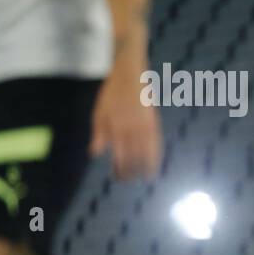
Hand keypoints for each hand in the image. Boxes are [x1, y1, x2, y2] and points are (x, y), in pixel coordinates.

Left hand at [89, 54, 161, 180]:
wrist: (130, 75)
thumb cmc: (111, 94)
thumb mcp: (99, 112)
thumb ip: (99, 134)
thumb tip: (96, 153)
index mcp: (118, 127)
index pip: (120, 155)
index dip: (120, 168)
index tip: (118, 178)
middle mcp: (133, 129)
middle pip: (135, 157)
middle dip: (132, 170)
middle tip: (128, 180)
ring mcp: (146, 126)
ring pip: (149, 152)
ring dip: (147, 166)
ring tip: (145, 177)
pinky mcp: (153, 122)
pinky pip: (157, 142)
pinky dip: (157, 154)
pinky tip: (156, 162)